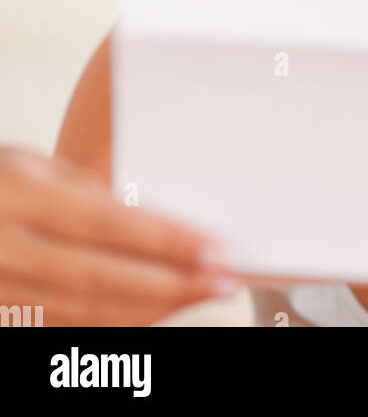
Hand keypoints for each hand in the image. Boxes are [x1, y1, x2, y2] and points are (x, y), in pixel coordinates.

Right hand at [0, 147, 238, 324]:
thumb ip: (84, 192)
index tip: (214, 247)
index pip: (106, 223)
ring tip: (198, 295)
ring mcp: (2, 289)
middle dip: (170, 282)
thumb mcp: (32, 164)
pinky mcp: (5, 315)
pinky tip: (153, 313)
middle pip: (101, 276)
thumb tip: (152, 222)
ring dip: (150, 309)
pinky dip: (115, 324)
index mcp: (21, 196)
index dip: (164, 239)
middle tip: (223, 280)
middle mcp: (8, 248)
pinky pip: (66, 327)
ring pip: (86, 312)